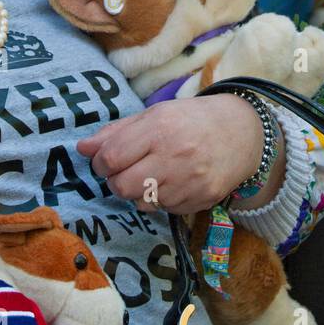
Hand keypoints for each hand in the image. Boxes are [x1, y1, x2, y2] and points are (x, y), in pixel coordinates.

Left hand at [76, 95, 262, 214]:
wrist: (242, 132)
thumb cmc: (191, 120)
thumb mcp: (154, 115)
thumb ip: (116, 132)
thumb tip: (81, 148)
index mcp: (159, 127)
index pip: (110, 157)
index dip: (99, 163)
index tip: (104, 161)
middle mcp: (174, 155)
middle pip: (121, 186)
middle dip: (115, 181)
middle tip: (124, 172)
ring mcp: (190, 181)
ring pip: (141, 203)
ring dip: (137, 192)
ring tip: (151, 175)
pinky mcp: (202, 199)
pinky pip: (164, 210)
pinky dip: (160, 200)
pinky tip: (172, 182)